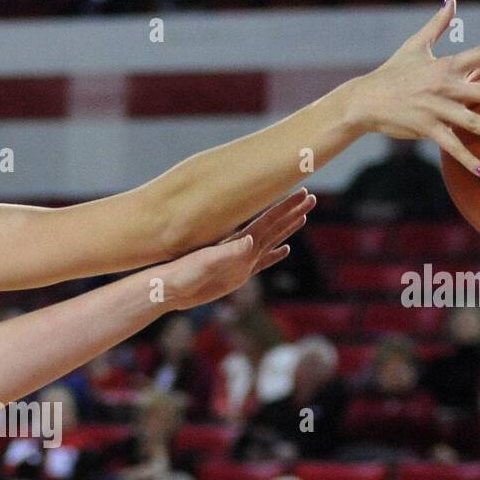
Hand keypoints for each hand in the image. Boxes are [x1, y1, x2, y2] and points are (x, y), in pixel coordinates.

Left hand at [156, 190, 316, 311]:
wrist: (167, 287)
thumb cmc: (181, 274)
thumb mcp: (205, 263)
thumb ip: (228, 253)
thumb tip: (252, 242)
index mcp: (236, 242)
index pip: (267, 220)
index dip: (286, 207)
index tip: (303, 192)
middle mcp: (241, 247)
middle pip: (273, 226)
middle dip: (292, 211)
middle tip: (312, 197)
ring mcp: (240, 260)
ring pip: (270, 241)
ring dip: (287, 229)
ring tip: (303, 217)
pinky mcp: (236, 275)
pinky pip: (261, 263)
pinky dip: (274, 256)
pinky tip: (284, 250)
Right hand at [344, 0, 479, 176]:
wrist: (364, 100)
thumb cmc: (391, 72)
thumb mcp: (415, 45)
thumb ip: (437, 23)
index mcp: (446, 65)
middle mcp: (445, 87)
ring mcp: (436, 109)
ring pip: (472, 121)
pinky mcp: (426, 128)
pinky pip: (451, 145)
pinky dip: (467, 159)